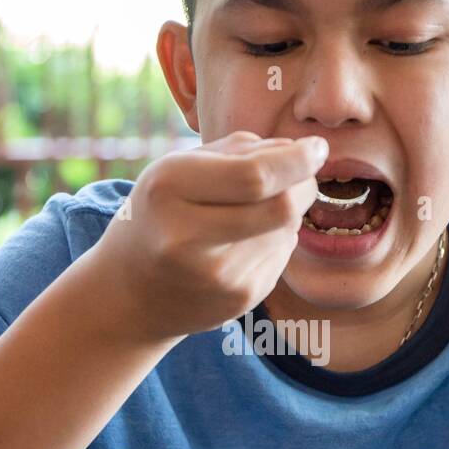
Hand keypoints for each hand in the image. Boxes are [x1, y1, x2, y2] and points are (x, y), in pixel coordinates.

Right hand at [93, 130, 327, 342]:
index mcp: (169, 188)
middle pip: (282, 207)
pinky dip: (277, 239)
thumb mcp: (179, 167)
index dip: (298, 160)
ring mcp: (215, 276)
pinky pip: (281, 256)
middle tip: (301, 175)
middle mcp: (187, 237)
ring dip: (288, 211)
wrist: (130, 293)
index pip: (256, 175)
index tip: (318, 147)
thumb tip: (301, 152)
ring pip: (287, 230)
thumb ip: (239, 150)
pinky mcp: (238, 300)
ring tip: (256, 210)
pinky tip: (246, 242)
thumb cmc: (160, 213)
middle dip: (303, 185)